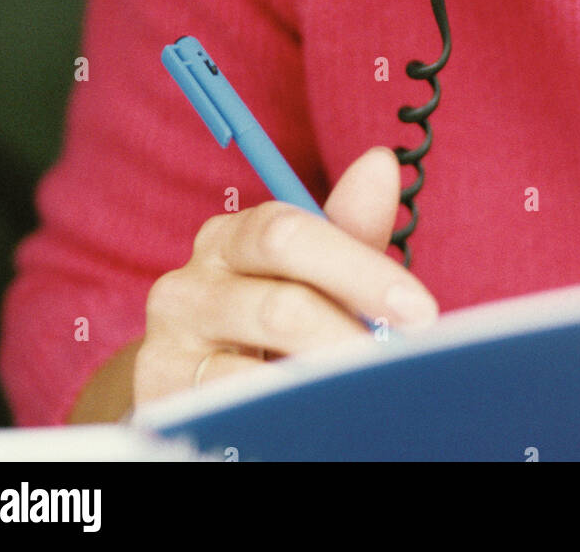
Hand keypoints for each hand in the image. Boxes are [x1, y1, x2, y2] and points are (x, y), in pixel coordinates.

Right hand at [132, 146, 438, 405]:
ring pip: (256, 368)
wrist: (194, 384)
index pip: (289, 234)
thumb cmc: (269, 318)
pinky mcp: (161, 395)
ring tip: (361, 392)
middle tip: (398, 362)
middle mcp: (191, 282)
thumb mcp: (309, 273)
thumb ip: (347, 227)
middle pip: (280, 305)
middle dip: (349, 335)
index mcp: (232, 238)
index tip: (418, 311)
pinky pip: (231, 409)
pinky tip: (312, 417)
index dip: (360, 271)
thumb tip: (382, 161)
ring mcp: (170, 342)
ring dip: (321, 382)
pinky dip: (281, 414)